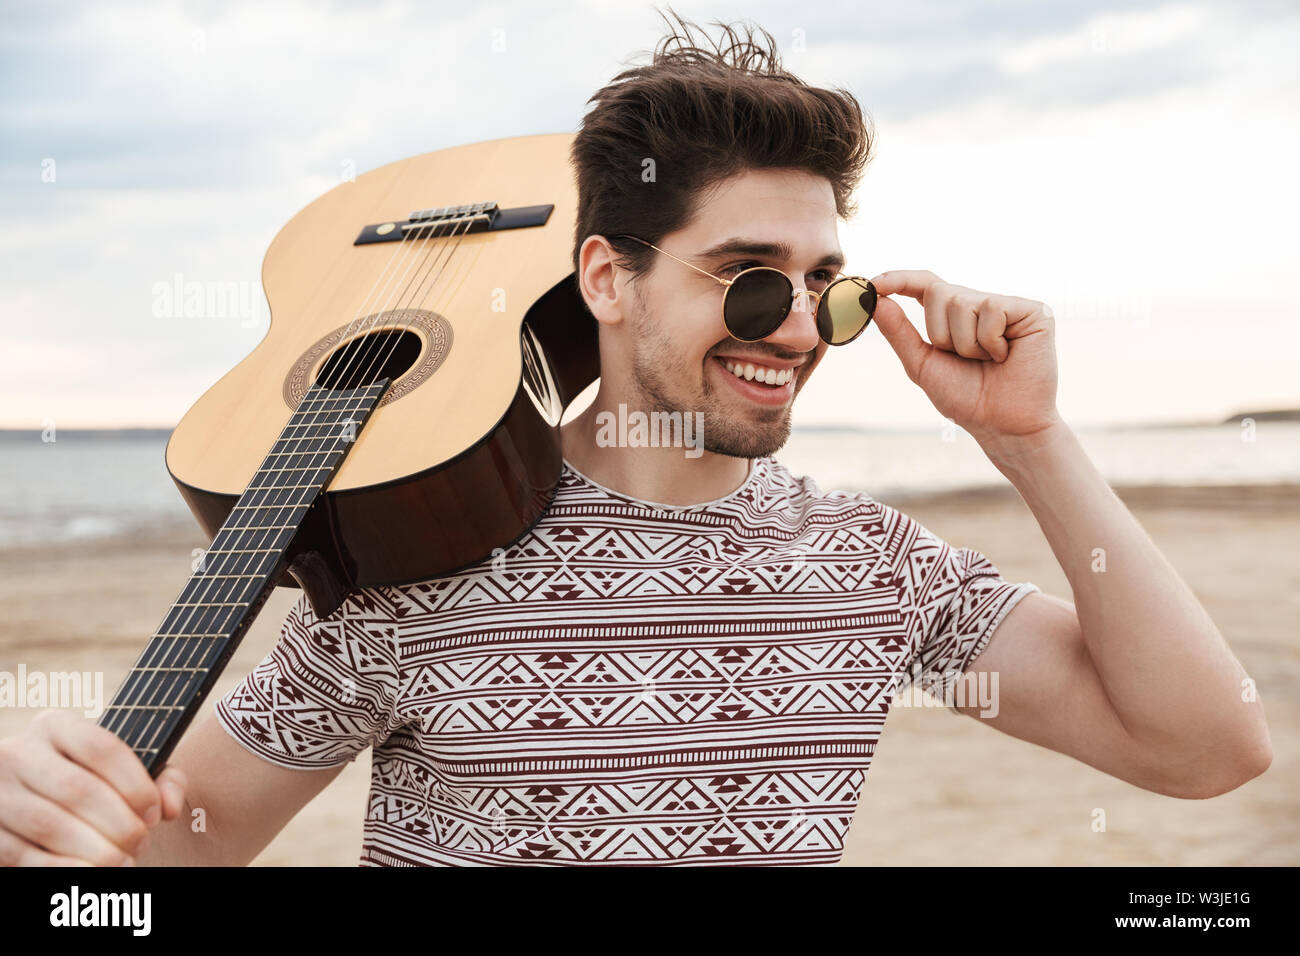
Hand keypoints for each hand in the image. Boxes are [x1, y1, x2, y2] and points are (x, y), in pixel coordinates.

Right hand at [0, 709, 186, 865]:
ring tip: (124, 860)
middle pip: (79, 790)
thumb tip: (170, 805)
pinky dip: (64, 869)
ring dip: (96, 850)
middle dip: (119, 824)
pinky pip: (24, 855)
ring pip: (51, 824)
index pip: (102, 748)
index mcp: (54, 726)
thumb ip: (161, 778)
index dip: (136, 785)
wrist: (35, 801)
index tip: (155, 813)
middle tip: (141, 842)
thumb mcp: (125, 769)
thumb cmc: (93, 783)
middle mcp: (18, 752)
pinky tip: (93, 872)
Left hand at [869, 270, 1060, 442]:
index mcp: (954, 316)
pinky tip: (1006, 356)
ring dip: (967, 343)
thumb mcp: (922, 364)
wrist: (1003, 425)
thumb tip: (875, 300)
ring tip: (989, 360)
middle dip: (941, 334)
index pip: (925, 285)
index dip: (900, 279)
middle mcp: (980, 304)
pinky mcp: (1033, 310)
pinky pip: (991, 309)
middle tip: (966, 359)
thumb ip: (899, 332)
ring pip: (962, 302)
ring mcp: (1006, 305)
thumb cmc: (966, 398)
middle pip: (939, 292)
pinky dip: (990, 341)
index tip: (874, 283)